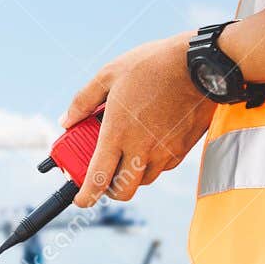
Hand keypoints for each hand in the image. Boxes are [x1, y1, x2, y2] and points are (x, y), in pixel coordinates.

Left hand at [60, 31, 216, 205]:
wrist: (199, 64)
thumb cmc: (152, 65)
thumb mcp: (108, 75)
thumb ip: (83, 101)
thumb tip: (66, 120)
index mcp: (118, 133)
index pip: (97, 178)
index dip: (85, 196)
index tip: (80, 199)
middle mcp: (141, 149)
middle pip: (122, 191)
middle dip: (108, 189)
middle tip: (103, 175)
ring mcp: (164, 152)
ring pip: (144, 181)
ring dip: (131, 174)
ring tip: (126, 151)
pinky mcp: (182, 149)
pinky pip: (162, 167)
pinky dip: (151, 163)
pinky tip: (148, 141)